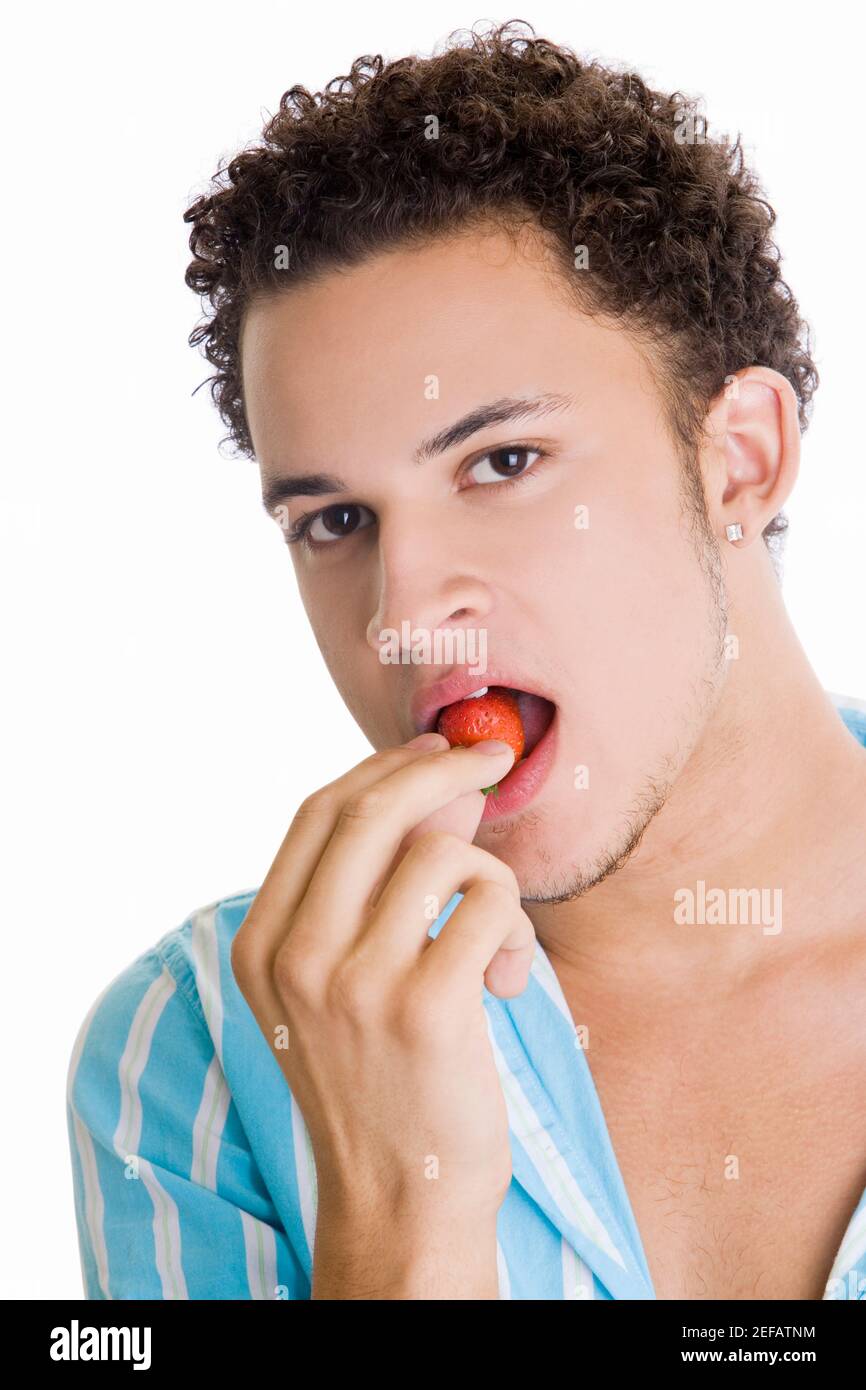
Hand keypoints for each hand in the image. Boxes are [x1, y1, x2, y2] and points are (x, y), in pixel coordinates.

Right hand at [231, 731, 535, 1295]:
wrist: (401, 1197)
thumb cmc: (382, 1078)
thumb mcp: (341, 982)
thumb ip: (372, 889)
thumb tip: (441, 786)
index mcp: (261, 944)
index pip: (319, 814)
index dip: (384, 768)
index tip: (434, 750)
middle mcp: (295, 958)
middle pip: (371, 811)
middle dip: (442, 768)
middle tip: (493, 757)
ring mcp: (355, 984)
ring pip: (440, 854)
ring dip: (489, 875)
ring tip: (492, 939)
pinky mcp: (426, 1009)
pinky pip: (488, 904)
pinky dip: (512, 926)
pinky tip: (503, 978)